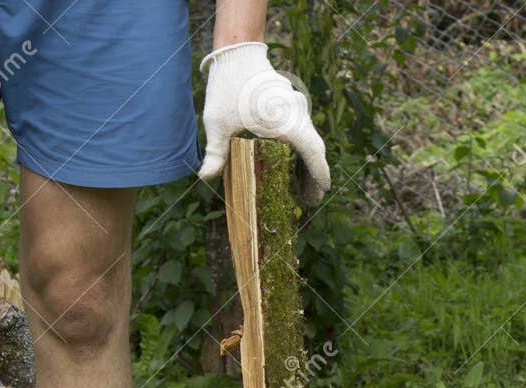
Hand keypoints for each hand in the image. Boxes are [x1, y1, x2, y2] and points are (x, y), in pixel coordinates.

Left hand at [198, 41, 330, 199]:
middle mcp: (298, 114)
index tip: (320, 193)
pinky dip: (302, 147)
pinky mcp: (291, 102)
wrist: (237, 51)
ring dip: (308, 161)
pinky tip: (291, 159)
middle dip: (314, 175)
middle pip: (315, 149)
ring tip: (301, 185)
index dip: (319, 175)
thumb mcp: (217, 122)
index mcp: (287, 123)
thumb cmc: (228, 86)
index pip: (313, 153)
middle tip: (309, 198)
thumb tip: (204, 177)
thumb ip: (215, 152)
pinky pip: (303, 128)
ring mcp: (296, 107)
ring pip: (310, 138)